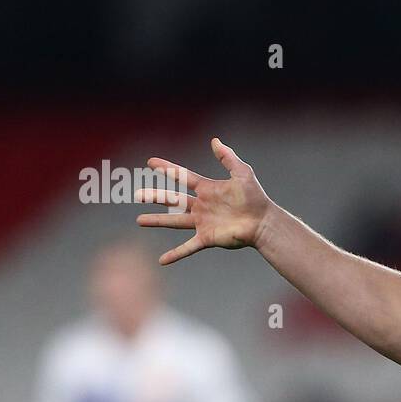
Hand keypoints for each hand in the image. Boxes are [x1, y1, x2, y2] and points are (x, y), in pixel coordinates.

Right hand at [135, 138, 276, 265]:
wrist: (264, 222)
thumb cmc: (255, 198)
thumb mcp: (242, 173)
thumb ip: (228, 157)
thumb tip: (214, 140)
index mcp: (207, 189)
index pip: (182, 177)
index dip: (167, 168)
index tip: (150, 161)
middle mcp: (201, 206)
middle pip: (173, 199)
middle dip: (155, 196)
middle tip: (137, 194)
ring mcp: (202, 222)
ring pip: (174, 221)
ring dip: (157, 221)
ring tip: (140, 220)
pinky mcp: (207, 238)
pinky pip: (188, 247)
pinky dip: (175, 254)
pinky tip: (162, 260)